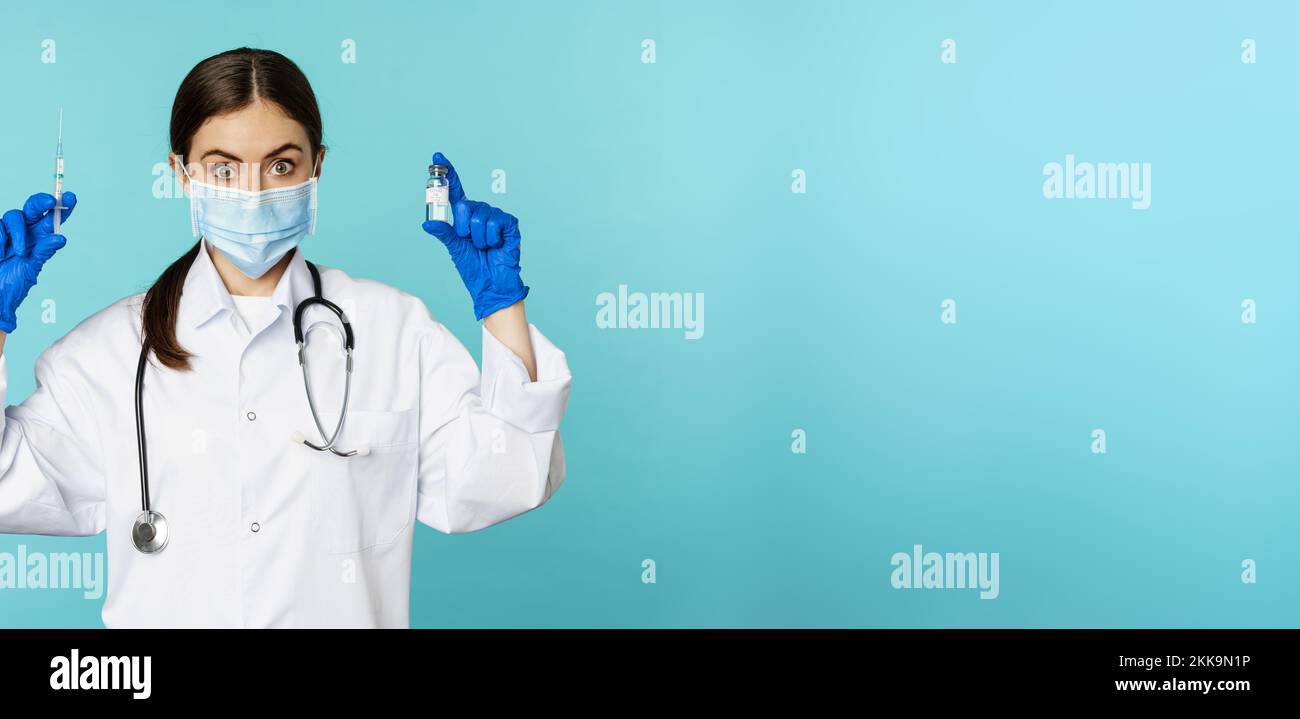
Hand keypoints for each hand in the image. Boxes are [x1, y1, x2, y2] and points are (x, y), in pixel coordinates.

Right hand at [0, 191, 75, 332]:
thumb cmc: (10, 286)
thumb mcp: (30, 270)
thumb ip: (42, 253)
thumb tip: (60, 238)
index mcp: (39, 241)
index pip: (53, 221)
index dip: (63, 208)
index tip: (71, 198)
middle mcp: (25, 234)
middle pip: (34, 208)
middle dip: (43, 202)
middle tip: (51, 201)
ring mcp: (7, 234)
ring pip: (15, 216)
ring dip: (19, 233)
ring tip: (19, 253)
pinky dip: (0, 238)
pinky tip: (1, 254)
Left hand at [420, 152, 528, 320]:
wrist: (491, 284)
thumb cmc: (474, 267)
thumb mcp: (454, 248)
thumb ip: (444, 232)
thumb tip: (427, 223)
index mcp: (465, 216)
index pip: (456, 189)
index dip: (448, 173)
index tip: (437, 156)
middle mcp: (480, 212)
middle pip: (465, 205)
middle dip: (463, 228)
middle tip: (470, 242)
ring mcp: (495, 216)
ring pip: (479, 216)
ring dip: (478, 238)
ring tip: (484, 247)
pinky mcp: (509, 224)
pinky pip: (494, 222)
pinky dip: (491, 238)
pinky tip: (496, 245)